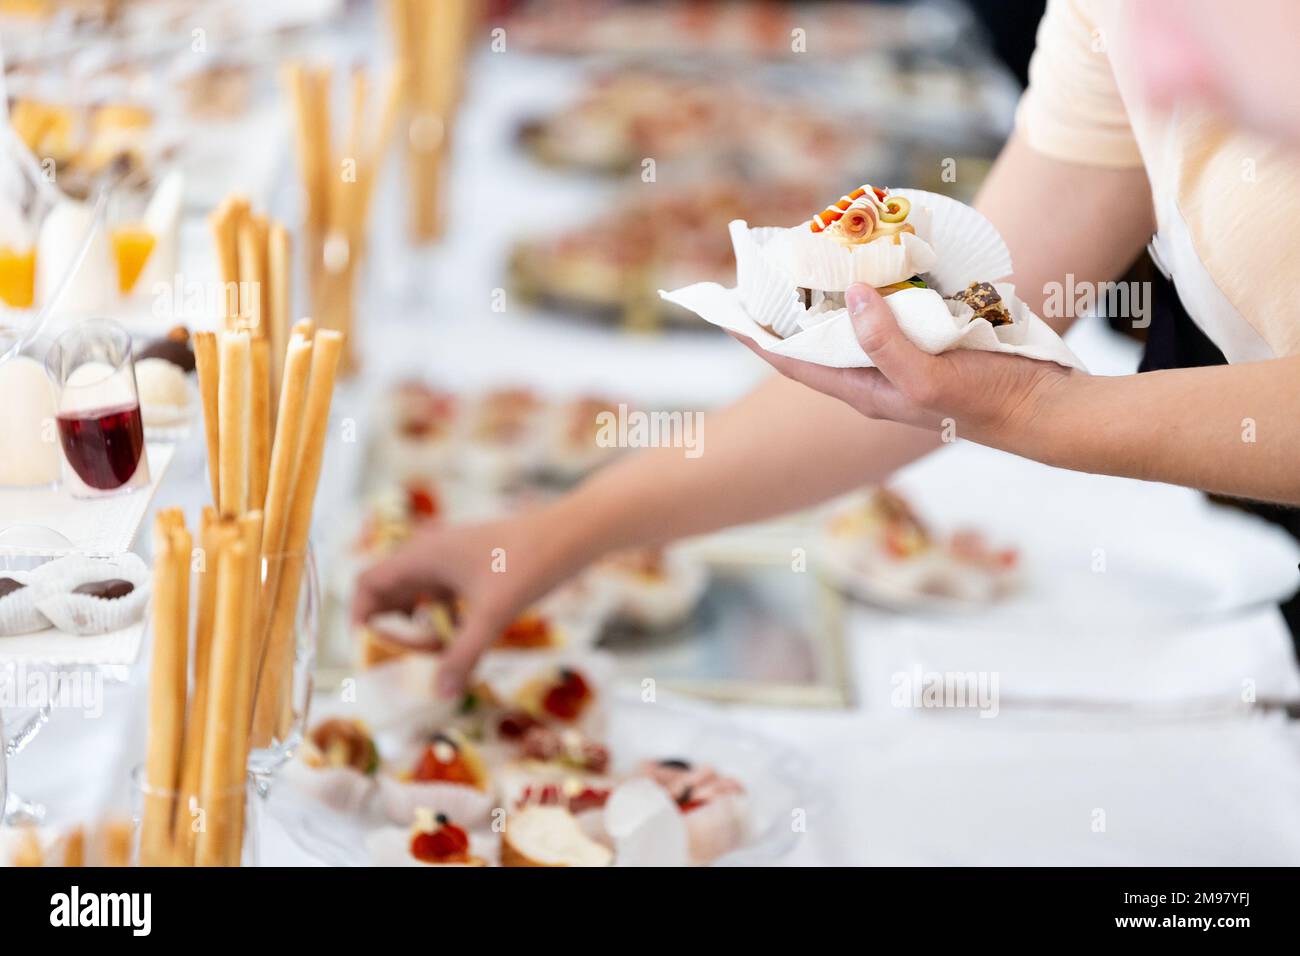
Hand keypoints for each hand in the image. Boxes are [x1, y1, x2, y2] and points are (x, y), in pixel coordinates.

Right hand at [351, 507, 584, 696]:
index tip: (368, 653)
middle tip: (400, 664)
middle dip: (390, 629)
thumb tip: (440, 695)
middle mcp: (429, 552)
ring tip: (430, 655)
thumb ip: (464, 655)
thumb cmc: (528, 565)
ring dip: (416, 625)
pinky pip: (441, 593)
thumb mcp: (493, 615)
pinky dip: (441, 617)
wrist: (572, 534)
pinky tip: (458, 638)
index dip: (360, 619)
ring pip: (416, 595)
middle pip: (388, 592)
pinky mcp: (472, 563)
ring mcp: (451, 556)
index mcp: (421, 555)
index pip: (367, 585)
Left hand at [730, 282, 1078, 448]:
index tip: (725, 310)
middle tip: (768, 264)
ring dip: (833, 287)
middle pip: (818, 336)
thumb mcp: (929, 378)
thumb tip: (850, 296)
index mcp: (864, 389)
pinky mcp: (932, 339)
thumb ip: (885, 343)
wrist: (1047, 408)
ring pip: (855, 317)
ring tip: (813, 249)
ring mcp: (904, 355)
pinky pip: (895, 307)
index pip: (793, 361)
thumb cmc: (987, 403)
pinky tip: (878, 254)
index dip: (757, 335)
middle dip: (790, 305)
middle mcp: (876, 373)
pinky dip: (881, 280)